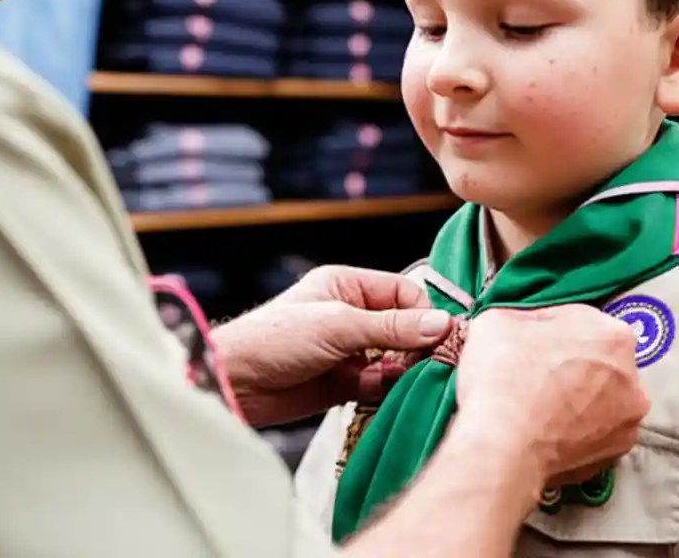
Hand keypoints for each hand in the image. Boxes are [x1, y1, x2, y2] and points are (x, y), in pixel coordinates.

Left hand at [211, 265, 452, 426]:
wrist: (235, 383)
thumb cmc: (274, 339)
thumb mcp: (338, 325)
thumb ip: (392, 327)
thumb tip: (442, 324)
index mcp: (347, 286)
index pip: (404, 292)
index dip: (424, 312)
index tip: (443, 334)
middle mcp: (350, 315)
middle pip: (403, 327)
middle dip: (417, 344)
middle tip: (433, 362)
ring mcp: (348, 350)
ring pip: (394, 358)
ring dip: (403, 370)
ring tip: (404, 378)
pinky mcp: (343, 383)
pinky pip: (378, 384)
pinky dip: (385, 389)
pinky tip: (383, 392)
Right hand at [451, 304, 647, 511]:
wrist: (502, 445)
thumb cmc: (502, 375)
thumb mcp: (498, 320)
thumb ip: (524, 318)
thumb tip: (524, 328)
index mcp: (610, 332)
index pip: (580, 323)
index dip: (549, 331)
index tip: (527, 345)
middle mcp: (632, 374)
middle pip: (598, 360)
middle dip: (573, 365)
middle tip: (535, 377)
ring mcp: (629, 417)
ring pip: (602, 399)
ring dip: (579, 399)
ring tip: (541, 410)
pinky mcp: (617, 452)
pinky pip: (596, 433)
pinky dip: (578, 431)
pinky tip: (550, 433)